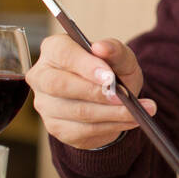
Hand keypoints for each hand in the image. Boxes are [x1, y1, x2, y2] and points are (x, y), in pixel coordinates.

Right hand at [26, 36, 155, 149]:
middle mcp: (42, 76)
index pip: (62, 54)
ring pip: (76, 111)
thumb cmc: (112, 70)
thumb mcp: (120, 57)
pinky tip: (130, 121)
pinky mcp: (55, 127)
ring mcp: (45, 104)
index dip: (85, 65)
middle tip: (123, 98)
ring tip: (136, 112)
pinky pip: (83, 130)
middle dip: (95, 93)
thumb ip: (114, 49)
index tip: (109, 76)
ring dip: (110, 113)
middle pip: (59, 85)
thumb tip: (101, 47)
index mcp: (54, 49)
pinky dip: (111, 126)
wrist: (113, 97)